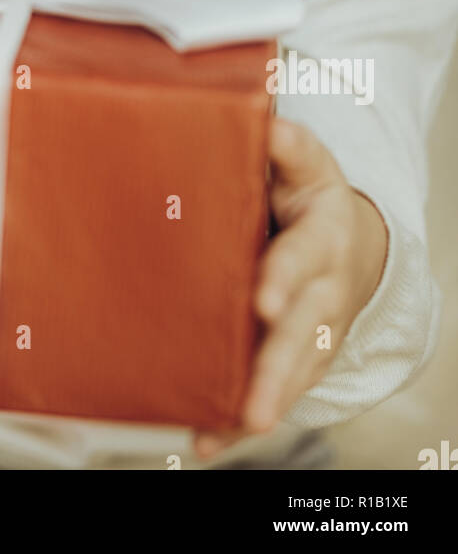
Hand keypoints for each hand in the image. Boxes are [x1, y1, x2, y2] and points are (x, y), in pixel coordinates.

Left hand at [193, 115, 387, 460]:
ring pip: (294, 370)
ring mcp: (313, 329)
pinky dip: (236, 422)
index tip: (263, 301)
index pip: (303, 255)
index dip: (284, 277)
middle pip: (302, 330)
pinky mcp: (296, 357)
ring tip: (242, 423)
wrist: (348, 240)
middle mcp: (323, 288)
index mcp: (322, 232)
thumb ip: (284, 142)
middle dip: (278, 363)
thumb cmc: (307, 195)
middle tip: (255, 398)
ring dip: (267, 398)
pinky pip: (271, 392)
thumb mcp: (304, 161)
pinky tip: (206, 440)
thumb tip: (264, 113)